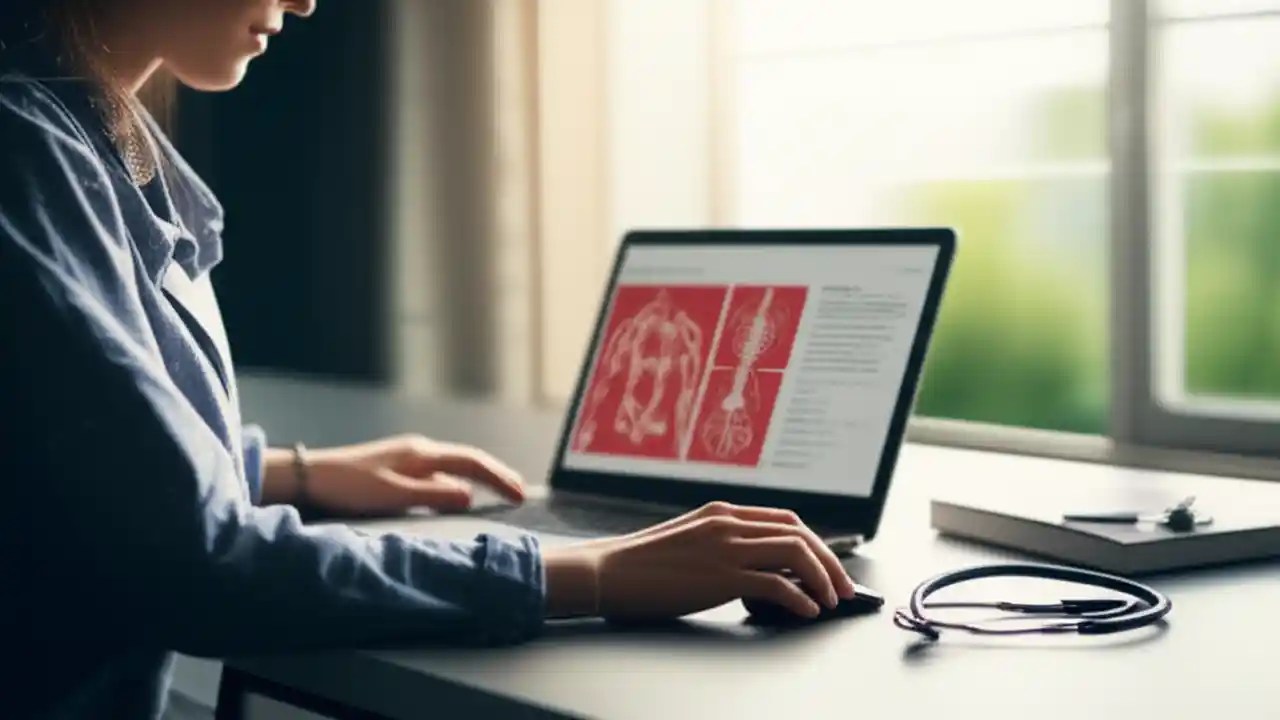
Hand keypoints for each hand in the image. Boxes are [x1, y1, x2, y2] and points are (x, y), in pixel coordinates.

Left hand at [263, 434, 524, 514]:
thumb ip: (432, 496)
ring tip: (500, 492)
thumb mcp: (392, 495)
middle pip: (468, 461)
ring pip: (454, 467)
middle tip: (520, 491)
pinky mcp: (398, 469)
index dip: (499, 478)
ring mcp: (409, 458)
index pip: (472, 463)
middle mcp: (419, 451)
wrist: (310, 476)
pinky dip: (459, 483)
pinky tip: (460, 496)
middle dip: (496, 474)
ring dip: (480, 479)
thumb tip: (469, 496)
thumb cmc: (349, 486)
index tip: (520, 495)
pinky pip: (440, 475)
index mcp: (421, 454)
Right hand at [543, 501, 856, 619]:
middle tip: (844, 587)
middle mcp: (728, 523)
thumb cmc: (640, 565)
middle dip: (830, 561)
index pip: (785, 519)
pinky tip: (806, 611)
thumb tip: (755, 569)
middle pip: (799, 532)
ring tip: (831, 601)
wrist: (606, 572)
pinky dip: (800, 598)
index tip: (827, 565)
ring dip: (822, 577)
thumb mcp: (687, 541)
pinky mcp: (720, 576)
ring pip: (795, 552)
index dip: (814, 542)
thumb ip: (720, 544)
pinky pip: (776, 583)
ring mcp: (725, 547)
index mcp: (721, 512)